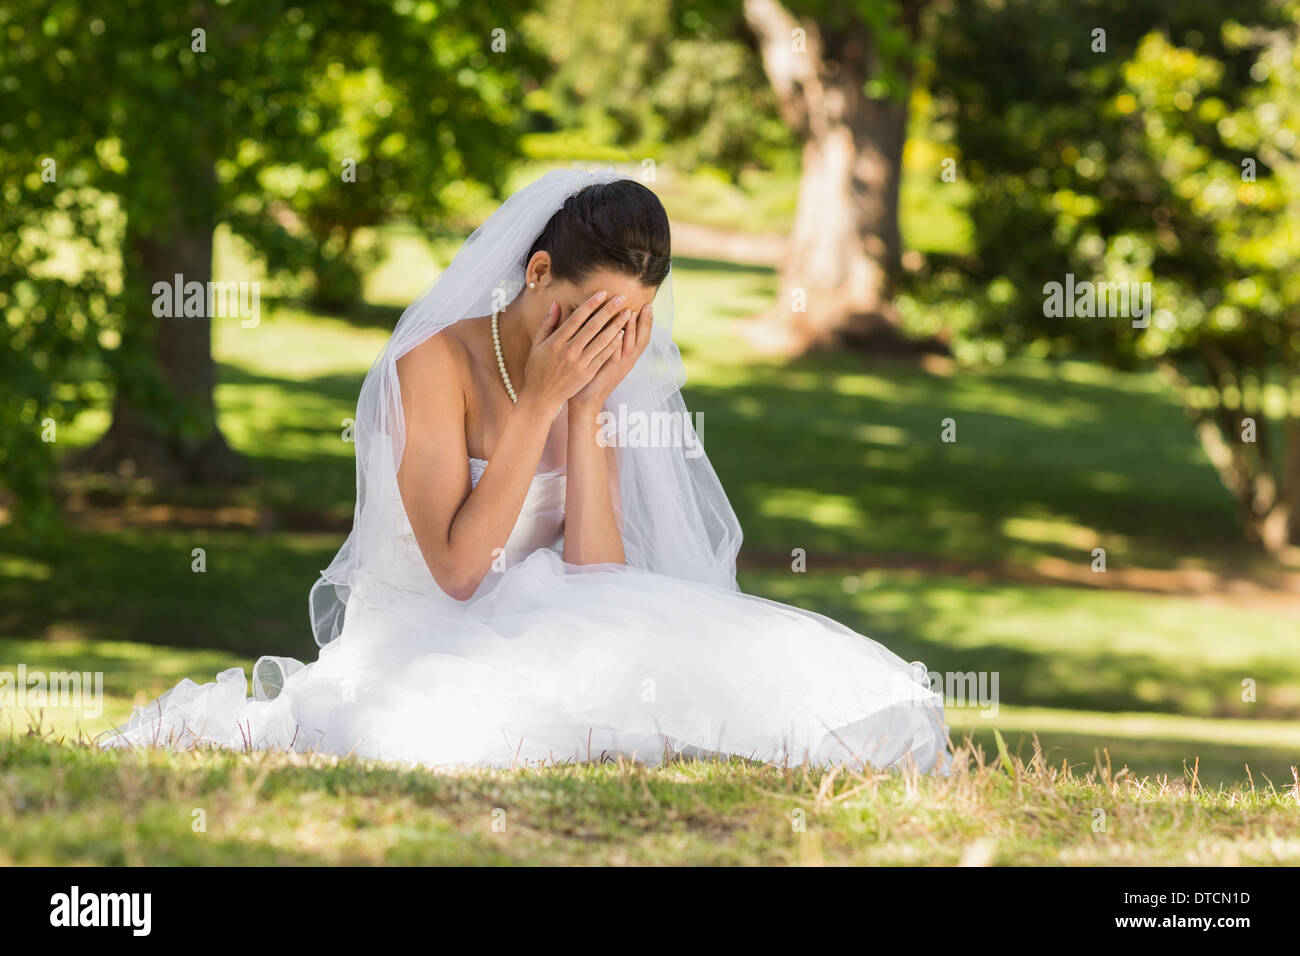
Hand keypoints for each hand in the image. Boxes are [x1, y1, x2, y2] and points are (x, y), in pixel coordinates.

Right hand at [519, 291, 633, 409]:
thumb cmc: (536, 369)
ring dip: (616, 325)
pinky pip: (603, 356)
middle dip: (609, 310)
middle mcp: (569, 351)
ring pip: (602, 341)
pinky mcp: (587, 374)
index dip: (591, 304)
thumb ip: (546, 323)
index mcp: (556, 341)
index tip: (603, 293)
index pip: (577, 318)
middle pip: (593, 326)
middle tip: (622, 298)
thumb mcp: (536, 345)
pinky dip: (613, 345)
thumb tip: (556, 304)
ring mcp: (580, 363)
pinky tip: (622, 334)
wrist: (541, 397)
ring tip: (627, 314)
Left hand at [570, 302, 651, 409]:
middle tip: (648, 305)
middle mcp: (627, 362)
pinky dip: (618, 345)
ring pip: (629, 347)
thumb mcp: (606, 358)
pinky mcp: (606, 371)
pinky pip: (614, 356)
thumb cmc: (593, 377)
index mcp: (627, 357)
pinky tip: (619, 333)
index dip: (646, 322)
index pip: (642, 337)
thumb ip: (610, 341)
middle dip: (645, 322)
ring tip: (632, 312)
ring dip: (632, 330)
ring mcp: (618, 367)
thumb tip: (613, 324)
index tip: (648, 305)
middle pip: (642, 340)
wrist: (586, 401)